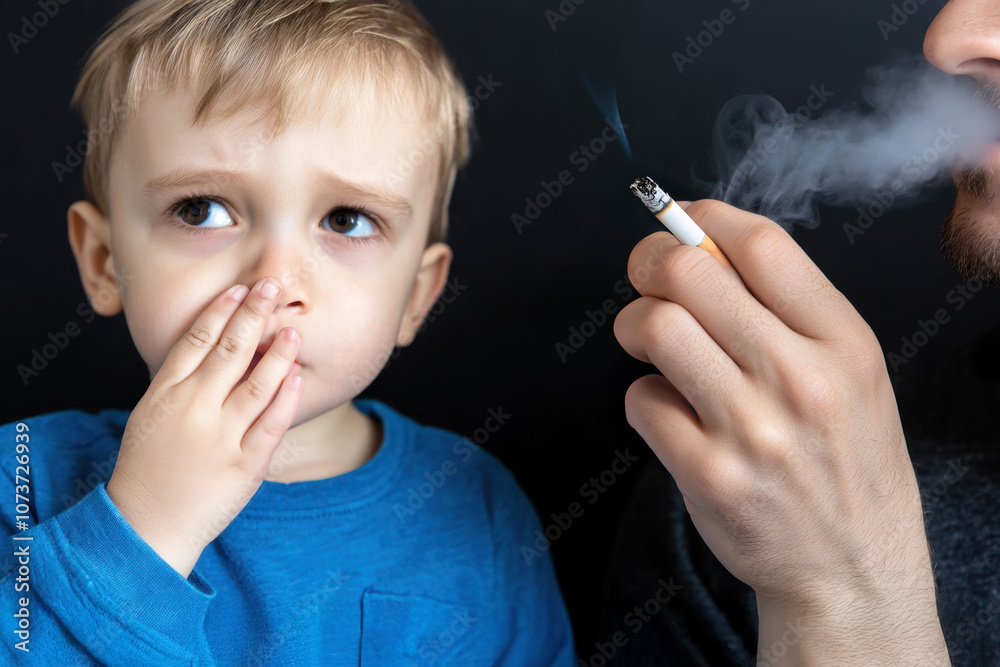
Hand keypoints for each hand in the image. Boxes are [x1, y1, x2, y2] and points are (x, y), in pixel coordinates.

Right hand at [106, 278, 303, 577]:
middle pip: (229, 352)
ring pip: (257, 386)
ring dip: (279, 354)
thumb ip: (180, 380)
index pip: (196, 341)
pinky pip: (271, 426)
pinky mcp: (244, 466)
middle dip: (253, 315)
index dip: (220, 312)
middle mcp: (193, 411)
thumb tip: (212, 341)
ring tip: (294, 331)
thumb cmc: (149, 464)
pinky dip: (287, 400)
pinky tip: (299, 378)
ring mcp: (220, 439)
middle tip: (273, 287)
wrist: (146, 523)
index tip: (239, 289)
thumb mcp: (151, 414)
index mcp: (166, 394)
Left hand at [614, 200, 947, 663]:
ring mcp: (753, 430)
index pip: (762, 246)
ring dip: (634, 325)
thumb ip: (788, 307)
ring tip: (650, 342)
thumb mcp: (850, 372)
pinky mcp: (708, 474)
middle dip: (649, 262)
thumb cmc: (844, 457)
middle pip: (692, 273)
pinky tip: (670, 413)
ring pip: (655, 327)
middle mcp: (802, 379)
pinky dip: (643, 397)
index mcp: (844, 341)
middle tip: (645, 278)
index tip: (680, 220)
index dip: (704, 217)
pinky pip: (640, 400)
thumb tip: (703, 241)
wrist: (852, 567)